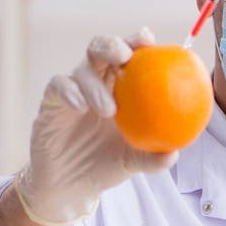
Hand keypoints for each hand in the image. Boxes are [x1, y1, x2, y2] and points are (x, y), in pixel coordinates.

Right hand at [14, 29, 177, 225]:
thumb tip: (174, 154)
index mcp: (121, 88)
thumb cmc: (106, 164)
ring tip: (108, 109)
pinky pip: (57, 87)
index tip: (149, 40)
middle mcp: (97, 82)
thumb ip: (153, 157)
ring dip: (95, 83)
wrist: (70, 185)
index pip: (131, 56)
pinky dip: (69, 91)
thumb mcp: (133, 162)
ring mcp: (74, 90)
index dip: (138, 41)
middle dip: (113, 44)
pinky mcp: (51, 102)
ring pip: (82, 68)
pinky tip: (80, 106)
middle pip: (103, 49)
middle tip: (125, 56)